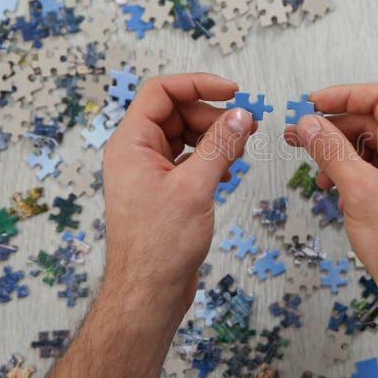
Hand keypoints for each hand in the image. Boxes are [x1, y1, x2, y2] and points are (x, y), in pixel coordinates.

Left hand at [102, 73, 254, 318]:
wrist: (149, 292)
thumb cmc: (159, 246)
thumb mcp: (194, 187)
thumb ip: (219, 146)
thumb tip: (240, 115)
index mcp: (131, 143)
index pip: (161, 92)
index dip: (198, 84)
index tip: (232, 91)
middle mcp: (138, 152)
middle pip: (178, 112)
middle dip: (214, 115)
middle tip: (247, 126)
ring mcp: (151, 171)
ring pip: (187, 135)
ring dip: (216, 137)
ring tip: (241, 149)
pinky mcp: (166, 189)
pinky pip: (190, 158)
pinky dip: (212, 158)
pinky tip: (229, 170)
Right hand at [284, 83, 377, 301]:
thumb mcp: (357, 188)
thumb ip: (330, 149)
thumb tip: (307, 123)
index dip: (344, 96)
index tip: (312, 103)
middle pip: (375, 121)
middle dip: (335, 129)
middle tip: (299, 135)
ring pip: (374, 145)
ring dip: (341, 154)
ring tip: (315, 172)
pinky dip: (354, 172)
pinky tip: (335, 190)